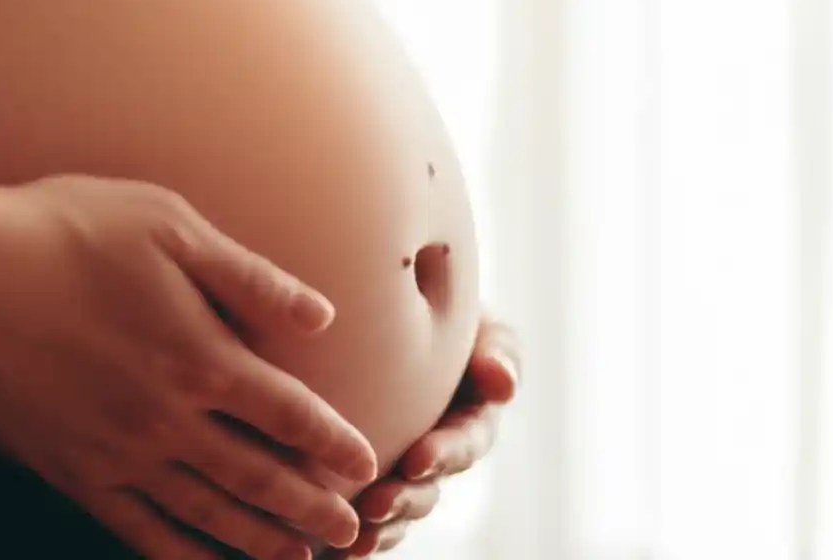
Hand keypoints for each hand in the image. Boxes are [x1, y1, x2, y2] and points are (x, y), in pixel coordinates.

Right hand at [0, 174, 377, 559]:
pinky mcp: (72, 469)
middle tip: (352, 535)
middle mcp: (168, 417)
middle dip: (311, 508)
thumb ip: (250, 279)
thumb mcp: (171, 227)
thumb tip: (323, 316)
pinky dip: (177, 556)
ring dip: (257, 540)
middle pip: (259, 476)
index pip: (291, 413)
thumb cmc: (69, 232)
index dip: (334, 443)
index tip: (365, 466)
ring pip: (206, 512)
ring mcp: (118, 452)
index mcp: (202, 356)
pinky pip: (136, 528)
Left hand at [330, 314, 519, 556]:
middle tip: (378, 503)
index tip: (417, 459)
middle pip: (431, 484)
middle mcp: (442, 445)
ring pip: (399, 510)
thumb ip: (495, 346)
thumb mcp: (469, 312)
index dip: (445, 453)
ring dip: (381, 525)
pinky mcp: (366, 479)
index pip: (469, 437)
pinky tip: (330, 551)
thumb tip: (502, 383)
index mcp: (471, 408)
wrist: (369, 308)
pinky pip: (365, 520)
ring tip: (354, 537)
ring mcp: (405, 468)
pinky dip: (354, 537)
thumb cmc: (427, 298)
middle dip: (407, 498)